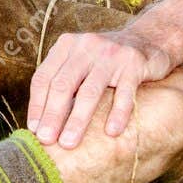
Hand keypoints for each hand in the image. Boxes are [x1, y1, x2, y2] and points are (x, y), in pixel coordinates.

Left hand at [27, 25, 174, 148]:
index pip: (44, 77)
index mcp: (66, 46)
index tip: (33, 130)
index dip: (36, 105)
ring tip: (69, 143)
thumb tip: (40, 122)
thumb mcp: (80, 61)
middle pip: (63, 85)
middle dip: (52, 115)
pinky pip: (124, 93)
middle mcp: (86, 47)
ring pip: (90, 92)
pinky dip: (117, 114)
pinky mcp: (134, 64)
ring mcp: (111, 54)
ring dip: (77, 120)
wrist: (149, 39)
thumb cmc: (106, 60)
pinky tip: (111, 132)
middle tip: (46, 140)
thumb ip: (62, 81)